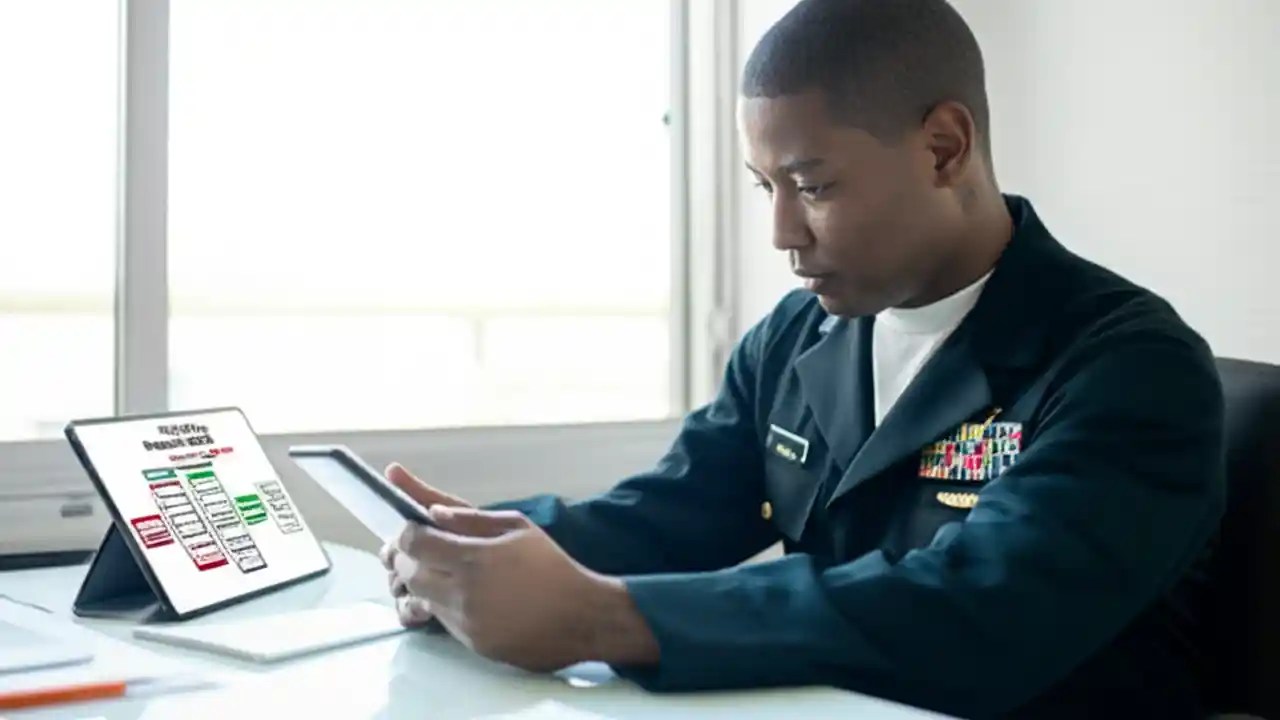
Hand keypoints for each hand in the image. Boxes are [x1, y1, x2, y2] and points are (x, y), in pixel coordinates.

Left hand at [393, 506, 658, 671]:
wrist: (580, 616)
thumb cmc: (551, 566)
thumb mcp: (517, 527)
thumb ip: (471, 518)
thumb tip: (434, 513)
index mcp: (474, 558)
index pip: (415, 542)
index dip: (405, 533)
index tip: (411, 528)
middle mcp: (463, 592)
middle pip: (408, 572)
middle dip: (404, 557)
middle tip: (415, 549)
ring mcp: (466, 621)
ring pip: (420, 598)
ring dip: (421, 581)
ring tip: (438, 569)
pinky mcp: (472, 642)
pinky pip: (442, 619)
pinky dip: (441, 603)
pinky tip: (460, 593)